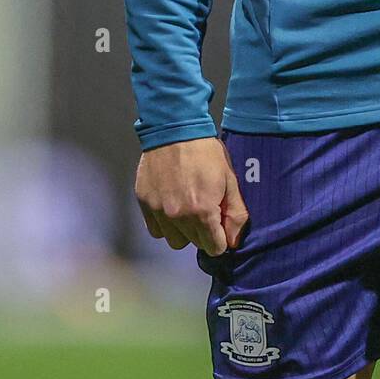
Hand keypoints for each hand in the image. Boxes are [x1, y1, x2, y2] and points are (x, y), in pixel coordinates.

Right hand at [135, 136, 248, 255]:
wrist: (175, 130)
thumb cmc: (206, 153)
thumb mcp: (229, 180)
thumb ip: (235, 214)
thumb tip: (232, 242)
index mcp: (202, 211)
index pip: (215, 248)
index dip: (221, 237)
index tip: (220, 224)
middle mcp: (178, 217)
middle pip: (195, 244)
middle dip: (204, 232)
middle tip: (205, 209)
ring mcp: (158, 211)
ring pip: (174, 241)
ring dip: (183, 231)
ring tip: (187, 208)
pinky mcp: (144, 204)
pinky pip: (156, 230)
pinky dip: (165, 224)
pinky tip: (172, 205)